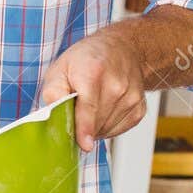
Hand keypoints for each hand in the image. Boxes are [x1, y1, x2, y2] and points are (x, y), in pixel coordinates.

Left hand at [41, 29, 148, 152]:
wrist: (122, 48)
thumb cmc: (87, 59)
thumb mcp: (60, 68)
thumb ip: (53, 92)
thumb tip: (53, 115)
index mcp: (94, 72)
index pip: (89, 108)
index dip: (84, 128)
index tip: (83, 145)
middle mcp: (117, 85)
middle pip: (96, 122)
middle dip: (82, 126)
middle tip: (75, 114)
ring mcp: (131, 98)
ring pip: (107, 128)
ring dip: (94, 127)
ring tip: (90, 108)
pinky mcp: (139, 109)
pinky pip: (119, 129)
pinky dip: (107, 126)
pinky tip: (103, 111)